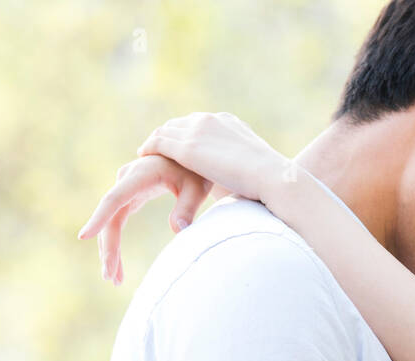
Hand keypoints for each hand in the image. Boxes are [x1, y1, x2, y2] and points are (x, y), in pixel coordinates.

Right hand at [77, 154, 214, 285]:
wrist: (189, 156)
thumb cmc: (194, 170)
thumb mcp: (197, 187)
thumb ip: (188, 207)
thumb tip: (178, 231)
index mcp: (140, 175)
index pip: (114, 199)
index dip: (99, 218)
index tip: (83, 236)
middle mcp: (126, 180)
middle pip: (110, 218)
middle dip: (108, 249)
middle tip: (110, 277)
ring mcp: (124, 188)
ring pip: (110, 224)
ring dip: (109, 251)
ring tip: (114, 280)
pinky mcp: (127, 197)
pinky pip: (116, 223)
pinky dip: (115, 244)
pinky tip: (117, 267)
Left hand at [135, 111, 293, 207]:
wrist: (272, 177)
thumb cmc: (268, 183)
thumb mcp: (252, 169)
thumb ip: (237, 169)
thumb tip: (237, 184)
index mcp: (228, 122)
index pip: (198, 123)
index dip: (184, 132)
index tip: (176, 143)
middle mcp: (211, 120)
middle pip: (179, 123)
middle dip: (166, 134)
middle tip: (154, 147)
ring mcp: (198, 132)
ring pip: (166, 131)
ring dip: (155, 141)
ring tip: (145, 151)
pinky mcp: (189, 148)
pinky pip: (160, 143)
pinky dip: (150, 147)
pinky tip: (142, 155)